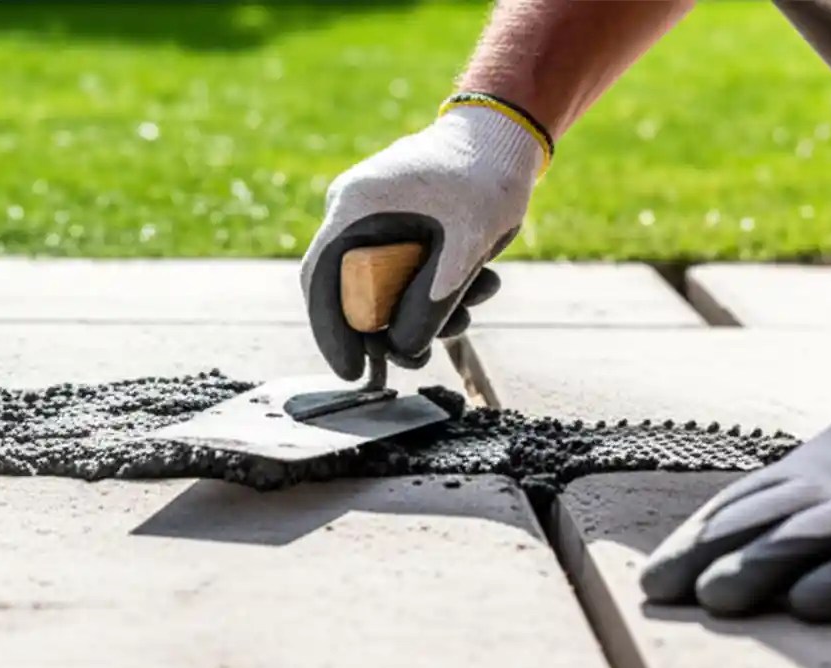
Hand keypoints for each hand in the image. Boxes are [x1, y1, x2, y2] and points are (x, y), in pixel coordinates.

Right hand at [300, 102, 545, 379]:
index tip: (352, 372)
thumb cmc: (487, 177)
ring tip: (471, 316)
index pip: (322, 280)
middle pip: (351, 290)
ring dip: (423, 312)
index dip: (331, 332)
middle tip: (416, 360)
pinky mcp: (401, 225)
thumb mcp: (465, 248)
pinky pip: (405, 271)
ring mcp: (377, 218)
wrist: (508, 133)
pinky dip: (435, 290)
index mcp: (356, 206)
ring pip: (383, 286)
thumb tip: (402, 349)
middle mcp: (355, 212)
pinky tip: (481, 289)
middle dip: (385, 331)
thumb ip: (431, 302)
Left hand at [641, 380, 830, 622]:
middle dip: (706, 552)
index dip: (694, 540)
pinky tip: (809, 605)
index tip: (654, 578)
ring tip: (715, 596)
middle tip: (661, 587)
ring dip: (758, 562)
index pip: (737, 504)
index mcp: (808, 469)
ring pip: (806, 534)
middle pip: (757, 519)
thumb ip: (792, 499)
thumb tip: (729, 548)